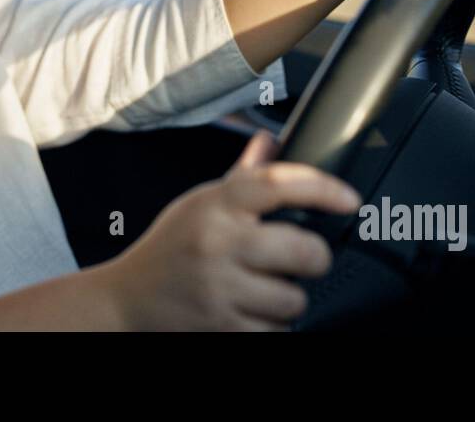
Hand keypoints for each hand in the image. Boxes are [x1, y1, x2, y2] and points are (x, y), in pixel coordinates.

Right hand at [104, 130, 360, 330]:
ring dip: (289, 298)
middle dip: (313, 258)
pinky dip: (271, 326)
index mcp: (214, 205)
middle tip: (301, 259)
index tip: (349, 200)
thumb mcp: (199, 205)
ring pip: (294, 298)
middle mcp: (217, 244)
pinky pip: (276, 331)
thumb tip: (271, 141)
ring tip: (265, 291)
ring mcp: (219, 289)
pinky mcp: (221, 328)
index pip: (278, 184)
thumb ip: (241, 178)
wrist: (125, 301)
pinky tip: (251, 313)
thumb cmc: (170, 249)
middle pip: (303, 250)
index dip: (322, 188)